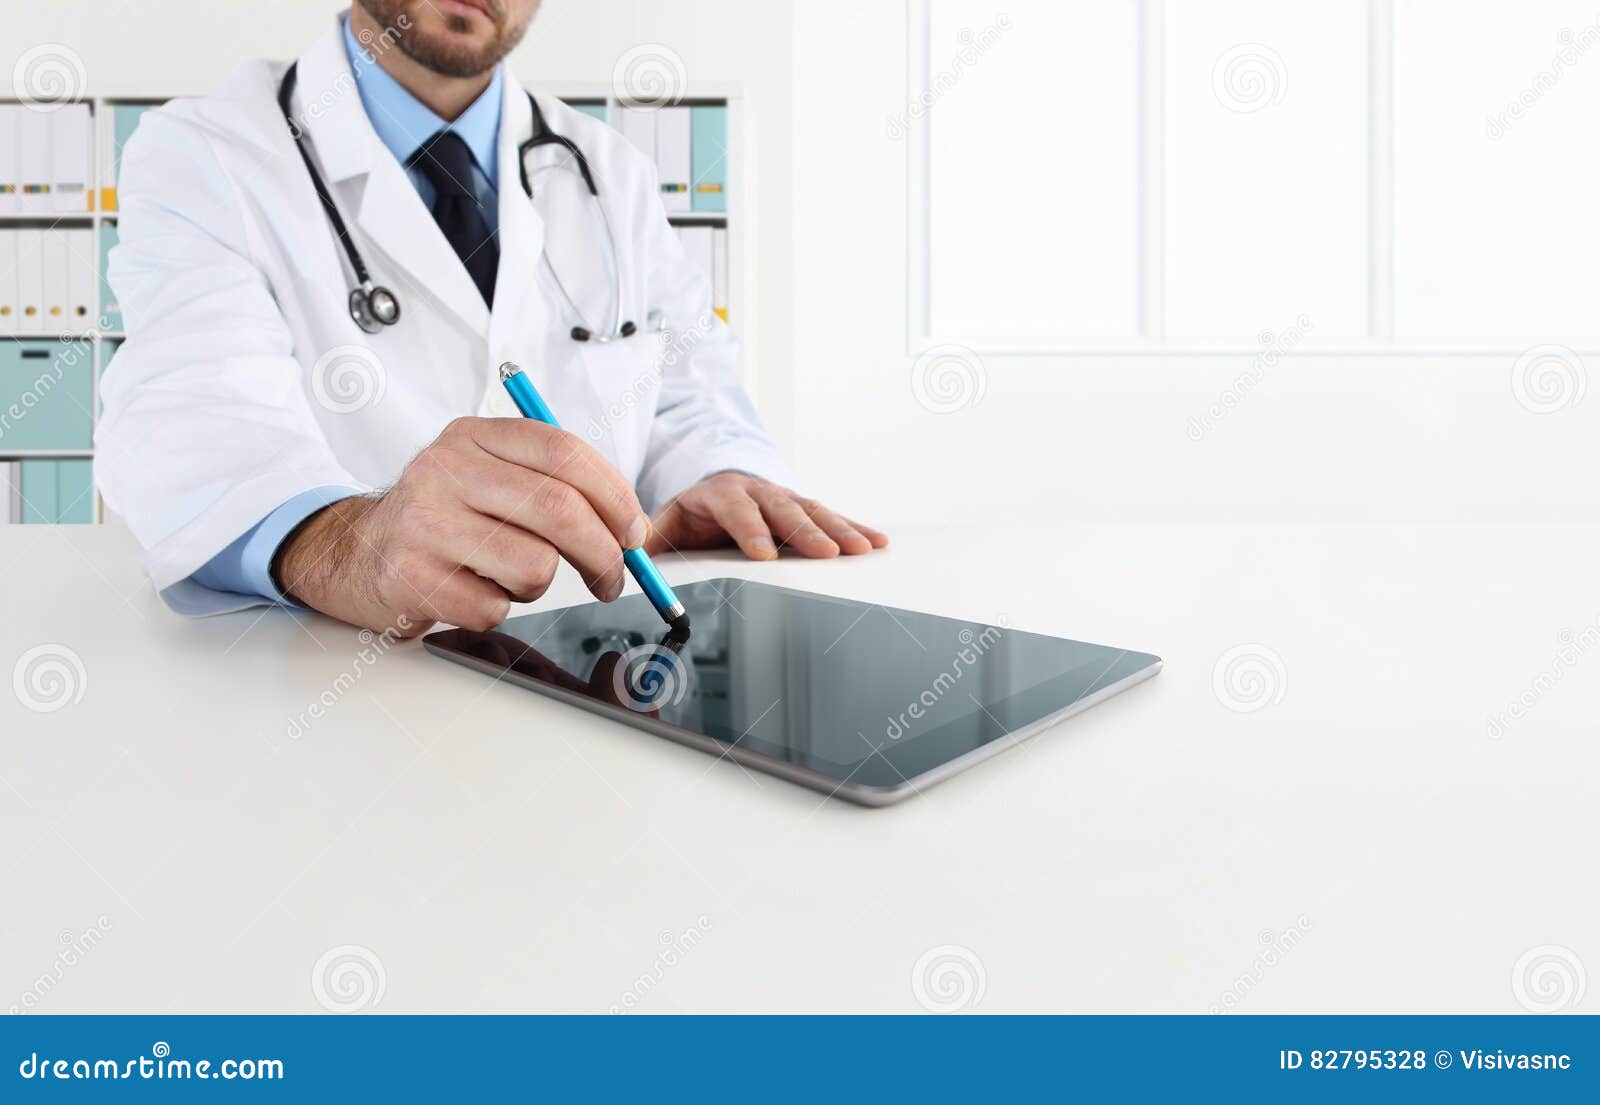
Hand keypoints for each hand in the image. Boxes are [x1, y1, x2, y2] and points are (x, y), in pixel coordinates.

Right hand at [274, 417, 649, 634]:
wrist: (358, 552)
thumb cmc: (445, 517)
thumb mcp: (488, 475)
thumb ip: (555, 485)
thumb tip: (632, 529)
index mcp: (472, 437)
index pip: (565, 453)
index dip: (615, 496)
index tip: (634, 532)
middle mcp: (444, 470)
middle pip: (560, 510)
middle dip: (604, 553)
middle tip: (612, 577)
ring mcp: (424, 524)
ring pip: (535, 566)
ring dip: (539, 585)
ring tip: (508, 576)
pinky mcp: (412, 578)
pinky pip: (495, 607)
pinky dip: (497, 609)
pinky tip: (470, 590)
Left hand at [645, 472, 887, 560]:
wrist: (714, 485)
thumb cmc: (690, 514)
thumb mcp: (663, 523)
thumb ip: (645, 540)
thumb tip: (625, 557)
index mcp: (718, 494)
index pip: (735, 510)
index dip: (750, 531)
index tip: (764, 555)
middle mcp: (756, 491)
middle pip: (782, 510)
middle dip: (806, 533)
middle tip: (827, 554)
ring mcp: (783, 498)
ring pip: (813, 512)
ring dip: (839, 530)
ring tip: (862, 549)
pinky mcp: (803, 509)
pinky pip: (832, 517)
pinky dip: (856, 528)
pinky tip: (878, 541)